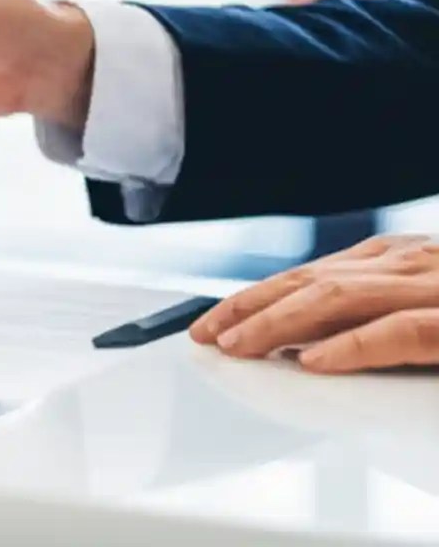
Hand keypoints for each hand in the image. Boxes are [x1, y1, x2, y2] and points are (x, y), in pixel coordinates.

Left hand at [189, 235, 438, 373]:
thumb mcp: (425, 300)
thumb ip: (373, 310)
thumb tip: (309, 343)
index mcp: (398, 258)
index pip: (311, 274)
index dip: (257, 297)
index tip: (215, 320)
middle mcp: (408, 263)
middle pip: (311, 281)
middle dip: (249, 307)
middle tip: (205, 334)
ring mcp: (433, 287)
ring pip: (338, 298)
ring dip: (278, 322)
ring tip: (236, 346)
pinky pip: (399, 331)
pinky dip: (351, 345)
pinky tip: (312, 362)